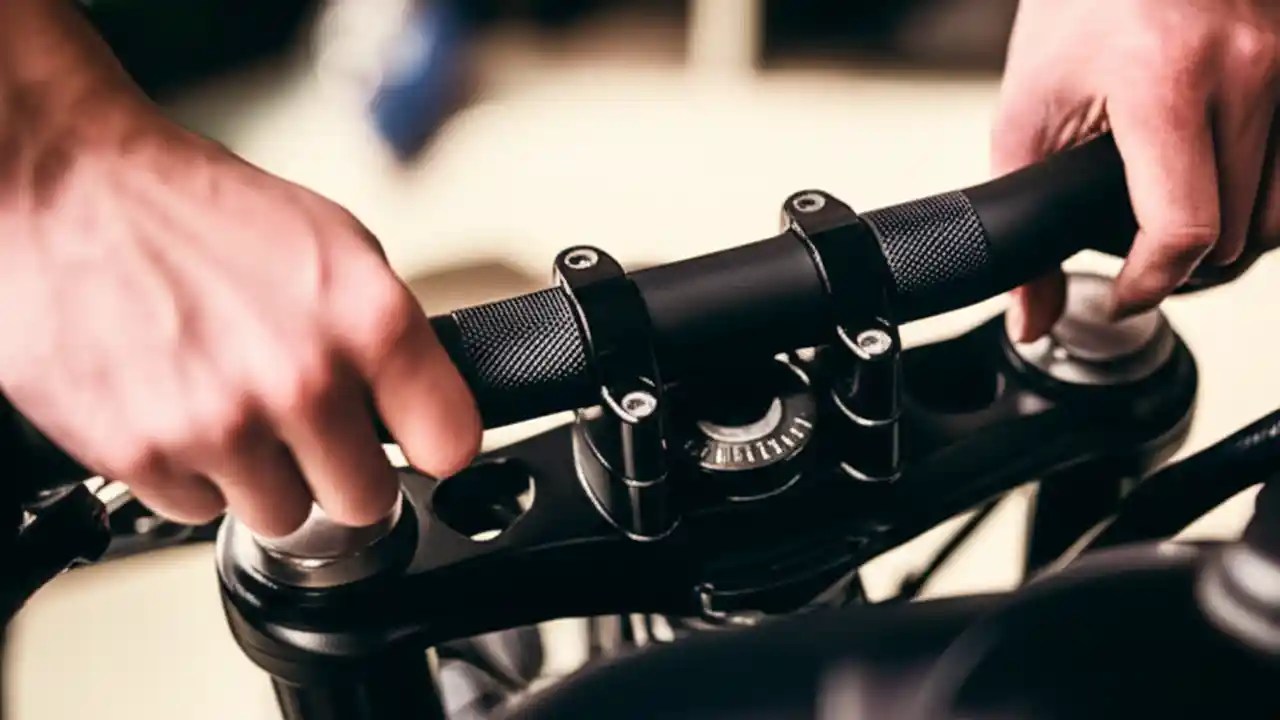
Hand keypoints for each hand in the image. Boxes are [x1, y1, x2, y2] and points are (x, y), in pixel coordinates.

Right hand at [0, 96, 480, 536]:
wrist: (70, 193)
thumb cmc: (196, 212)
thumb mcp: (333, 246)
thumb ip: (386, 335)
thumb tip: (421, 402)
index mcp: (368, 320)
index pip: (452, 443)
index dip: (431, 445)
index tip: (415, 444)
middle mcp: (302, 380)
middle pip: (367, 502)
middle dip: (341, 472)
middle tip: (307, 429)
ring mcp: (223, 426)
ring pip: (284, 517)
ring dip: (264, 479)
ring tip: (232, 408)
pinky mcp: (147, 457)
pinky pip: (199, 512)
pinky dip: (193, 476)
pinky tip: (178, 410)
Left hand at [995, 0, 1279, 339]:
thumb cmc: (1081, 10)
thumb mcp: (1029, 111)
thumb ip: (1024, 218)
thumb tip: (1034, 319)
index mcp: (1164, 79)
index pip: (1183, 227)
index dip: (1148, 283)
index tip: (1121, 295)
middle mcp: (1247, 64)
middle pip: (1234, 232)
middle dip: (1178, 257)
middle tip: (1135, 244)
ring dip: (1230, 233)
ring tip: (1177, 217)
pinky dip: (1266, 197)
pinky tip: (1222, 186)